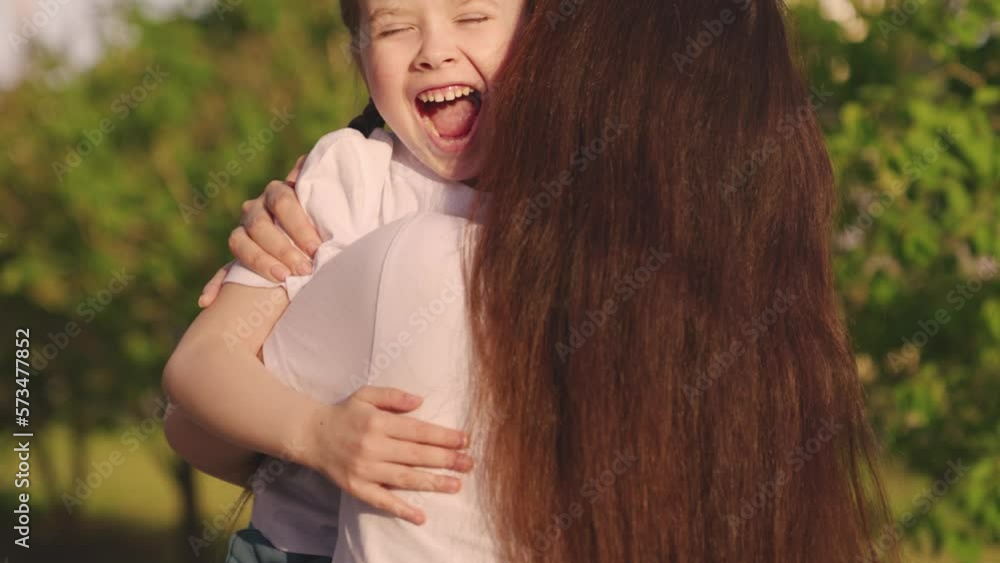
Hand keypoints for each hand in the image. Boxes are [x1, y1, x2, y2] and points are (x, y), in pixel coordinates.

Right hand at [198, 156, 322, 306]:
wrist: (314, 222)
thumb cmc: (326, 211)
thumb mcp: (326, 195)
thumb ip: (318, 180)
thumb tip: (309, 160)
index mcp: (278, 192)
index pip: (282, 203)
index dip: (298, 225)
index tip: (317, 248)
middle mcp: (256, 209)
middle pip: (261, 224)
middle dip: (284, 247)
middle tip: (305, 268)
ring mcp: (245, 232)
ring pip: (240, 242)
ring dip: (259, 262)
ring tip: (281, 279)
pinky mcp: (239, 256)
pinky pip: (223, 269)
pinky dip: (214, 285)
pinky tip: (206, 300)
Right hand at [296, 386, 473, 525]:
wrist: (311, 435)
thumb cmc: (345, 413)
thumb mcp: (366, 394)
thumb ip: (393, 396)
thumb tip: (421, 401)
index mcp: (378, 422)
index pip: (417, 431)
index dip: (443, 436)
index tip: (464, 440)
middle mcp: (372, 446)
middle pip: (416, 455)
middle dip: (446, 459)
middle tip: (469, 464)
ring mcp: (364, 469)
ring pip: (404, 478)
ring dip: (432, 483)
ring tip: (456, 485)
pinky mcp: (356, 488)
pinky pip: (381, 501)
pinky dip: (401, 510)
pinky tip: (420, 516)